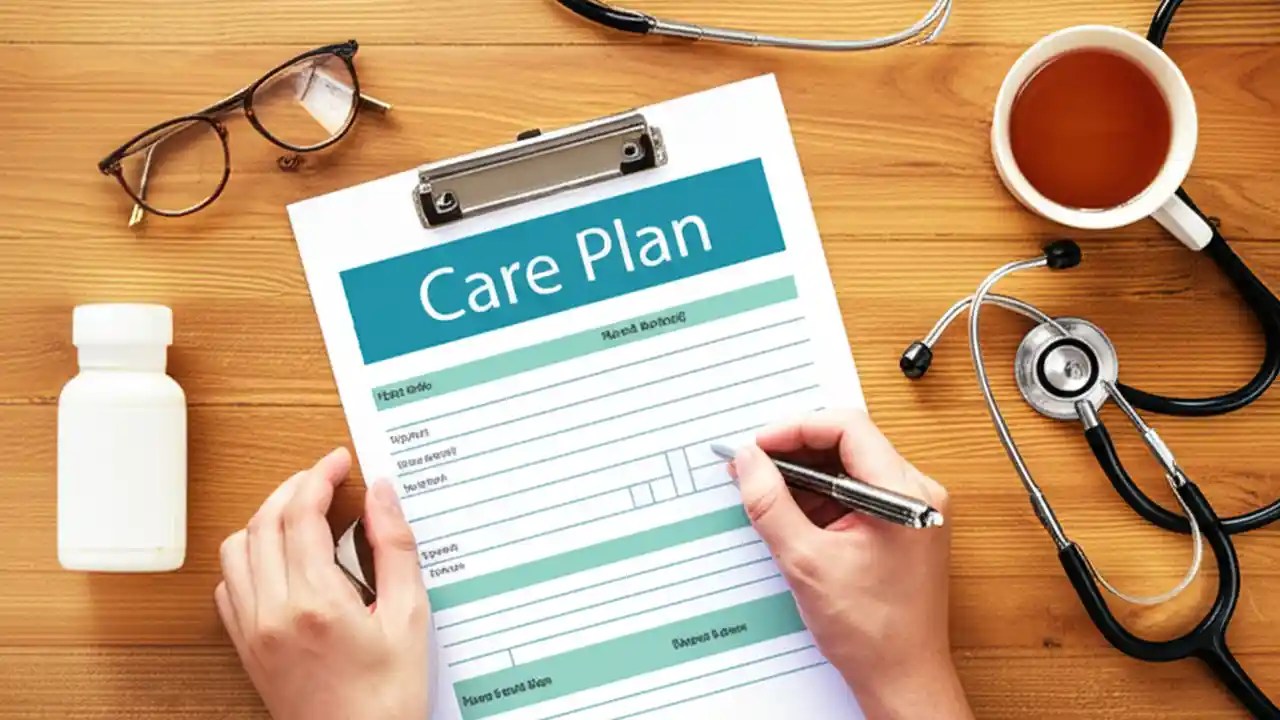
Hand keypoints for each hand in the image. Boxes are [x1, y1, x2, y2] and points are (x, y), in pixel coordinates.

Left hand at [216, 448, 430, 719]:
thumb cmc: (389, 698)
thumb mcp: (409, 618)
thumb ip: (395, 549)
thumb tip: (381, 495)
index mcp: (316, 602)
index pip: (301, 514)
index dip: (319, 475)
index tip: (339, 461)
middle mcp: (273, 612)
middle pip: (264, 522)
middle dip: (294, 487)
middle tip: (325, 477)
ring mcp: (252, 631)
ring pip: (236, 549)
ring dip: (265, 519)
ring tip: (301, 512)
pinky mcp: (246, 648)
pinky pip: (228, 586)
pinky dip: (247, 559)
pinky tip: (279, 559)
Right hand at [730, 410, 971, 719]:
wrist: (902, 677)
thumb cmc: (871, 631)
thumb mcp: (805, 562)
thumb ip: (771, 504)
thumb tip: (749, 462)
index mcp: (903, 494)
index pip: (848, 428)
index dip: (796, 428)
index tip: (760, 445)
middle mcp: (916, 494)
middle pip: (849, 443)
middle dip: (796, 451)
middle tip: (754, 466)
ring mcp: (911, 510)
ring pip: (850, 467)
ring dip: (806, 475)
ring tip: (766, 492)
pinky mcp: (901, 526)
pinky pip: (856, 492)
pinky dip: (821, 497)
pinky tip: (791, 513)